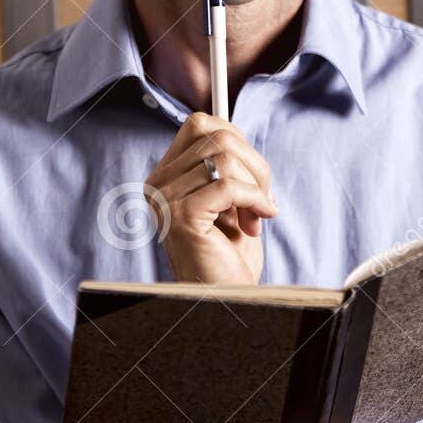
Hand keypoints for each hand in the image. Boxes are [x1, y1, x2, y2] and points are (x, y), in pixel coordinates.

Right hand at [144, 112, 276, 284]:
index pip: (199, 124)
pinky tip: (259, 220)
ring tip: (258, 214)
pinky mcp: (182, 215)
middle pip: (218, 136)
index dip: (237, 137)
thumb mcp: (229, 200)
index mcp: (166, 176)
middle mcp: (159, 184)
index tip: (253, 170)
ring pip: (226, 157)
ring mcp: (166, 199)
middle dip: (255, 164)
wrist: (223, 298)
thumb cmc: (228, 255)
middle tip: (263, 197)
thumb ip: (227, 166)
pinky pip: (229, 185)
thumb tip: (238, 134)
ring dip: (256, 185)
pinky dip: (254, 199)